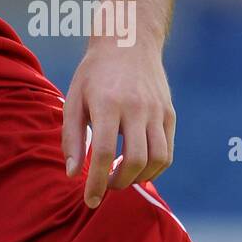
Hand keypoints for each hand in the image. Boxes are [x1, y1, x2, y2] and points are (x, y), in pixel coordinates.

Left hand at [62, 40, 174, 208]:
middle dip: (119, 183)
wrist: (128, 41)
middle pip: (134, 161)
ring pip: (158, 159)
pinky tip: (139, 168)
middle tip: (106, 186)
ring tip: (122, 177)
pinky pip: (168, 151)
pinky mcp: (170, 113)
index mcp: (107, 103)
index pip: (102, 153)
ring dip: (140, 178)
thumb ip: (71, 137)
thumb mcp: (74, 98)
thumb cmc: (94, 73)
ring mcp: (157, 110)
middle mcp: (136, 107)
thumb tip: (73, 174)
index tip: (90, 200)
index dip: (96, 183)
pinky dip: (155, 168)